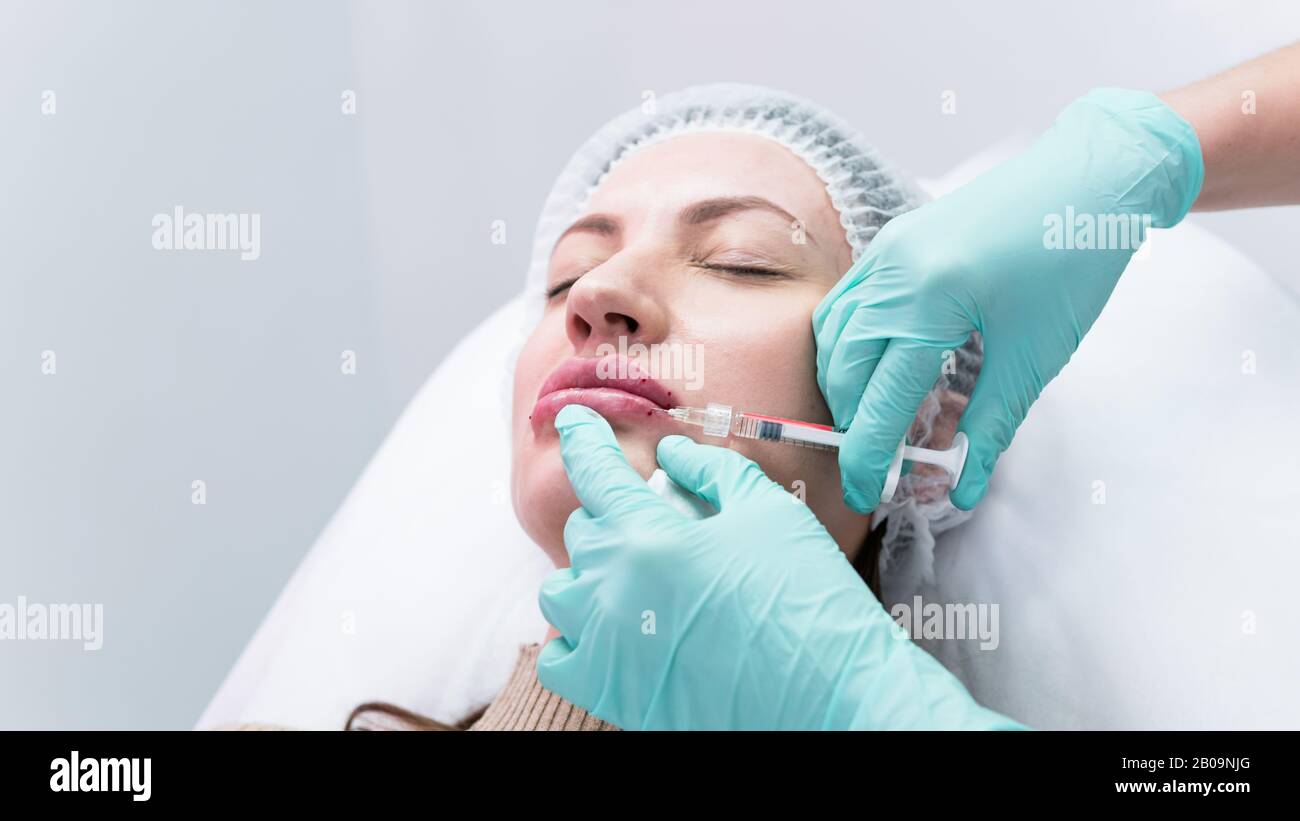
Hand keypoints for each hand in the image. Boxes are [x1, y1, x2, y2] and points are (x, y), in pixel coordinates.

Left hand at [535, 403, 1020, 729]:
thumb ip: (712, 471)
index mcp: (648, 538)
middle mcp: (613, 592)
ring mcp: (608, 649)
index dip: (582, 437)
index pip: (593, 472)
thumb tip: (671, 455)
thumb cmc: (807, 598)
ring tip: (628, 572)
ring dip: (586, 572)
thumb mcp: (770, 512)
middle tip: (652, 517)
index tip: (575, 419)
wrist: (833, 695)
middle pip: (582, 532)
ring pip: (560, 592)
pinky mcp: (614, 696)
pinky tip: (609, 626)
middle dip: (610, 513)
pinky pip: (559, 659)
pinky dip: (573, 636)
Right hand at [814, 88, 1202, 512]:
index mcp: (928, 301)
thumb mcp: (1035, 356)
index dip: (868, 456)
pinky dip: (850, 346)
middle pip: (842, 369)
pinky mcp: (893, 244)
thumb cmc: (1072, 261)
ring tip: (876, 420)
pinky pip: (847, 304)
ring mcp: (886, 253)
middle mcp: (892, 273)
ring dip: (845, 385)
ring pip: (834, 336)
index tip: (867, 496)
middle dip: (850, 424)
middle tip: (876, 463)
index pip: (877, 400)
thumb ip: (990, 425)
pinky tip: (879, 369)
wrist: (1089, 177)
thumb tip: (962, 485)